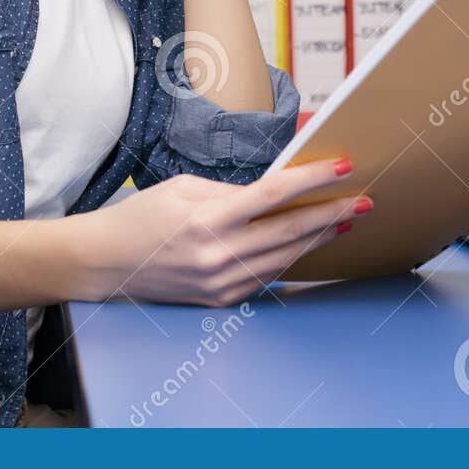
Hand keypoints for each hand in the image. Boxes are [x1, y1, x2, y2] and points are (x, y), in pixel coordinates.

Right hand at [61, 159, 371, 305]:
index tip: (343, 167)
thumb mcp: (183, 188)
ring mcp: (222, 283)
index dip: (313, 180)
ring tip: (345, 220)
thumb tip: (276, 193)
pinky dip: (292, 256)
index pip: (274, 196)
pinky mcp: (222, 301)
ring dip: (319, 237)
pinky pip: (268, 275)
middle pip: (291, 231)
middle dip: (332, 214)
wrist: (104, 264)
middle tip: (364, 200)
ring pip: (286, 256)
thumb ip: (231, 193)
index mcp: (207, 220)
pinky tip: (310, 242)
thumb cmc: (141, 217)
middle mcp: (218, 256)